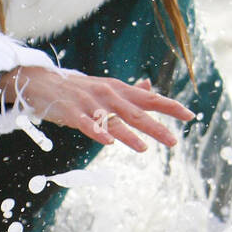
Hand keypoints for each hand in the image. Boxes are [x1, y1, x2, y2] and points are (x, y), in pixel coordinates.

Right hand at [5, 63, 193, 150]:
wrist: (42, 82)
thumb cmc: (77, 89)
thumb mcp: (105, 87)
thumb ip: (129, 91)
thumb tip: (150, 87)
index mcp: (118, 89)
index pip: (149, 98)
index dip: (169, 107)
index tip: (189, 116)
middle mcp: (108, 95)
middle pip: (136, 113)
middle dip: (155, 128)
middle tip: (173, 141)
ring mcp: (89, 104)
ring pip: (113, 121)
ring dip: (129, 135)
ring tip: (143, 148)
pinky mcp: (72, 112)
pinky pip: (87, 124)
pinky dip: (97, 132)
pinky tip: (107, 142)